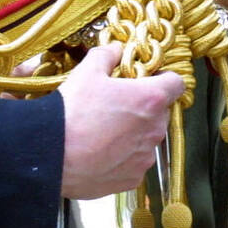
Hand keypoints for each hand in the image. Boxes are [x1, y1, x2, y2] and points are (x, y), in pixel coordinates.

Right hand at [55, 43, 185, 199]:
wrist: (51, 154)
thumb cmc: (71, 112)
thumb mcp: (87, 71)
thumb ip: (107, 55)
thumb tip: (115, 49)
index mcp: (151, 99)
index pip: (176, 84)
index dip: (164, 79)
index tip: (149, 79)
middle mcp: (155, 129)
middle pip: (161, 113)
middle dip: (145, 108)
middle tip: (118, 105)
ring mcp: (145, 156)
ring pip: (147, 139)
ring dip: (134, 134)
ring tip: (105, 131)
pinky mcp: (132, 178)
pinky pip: (134, 163)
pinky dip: (123, 158)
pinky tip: (101, 151)